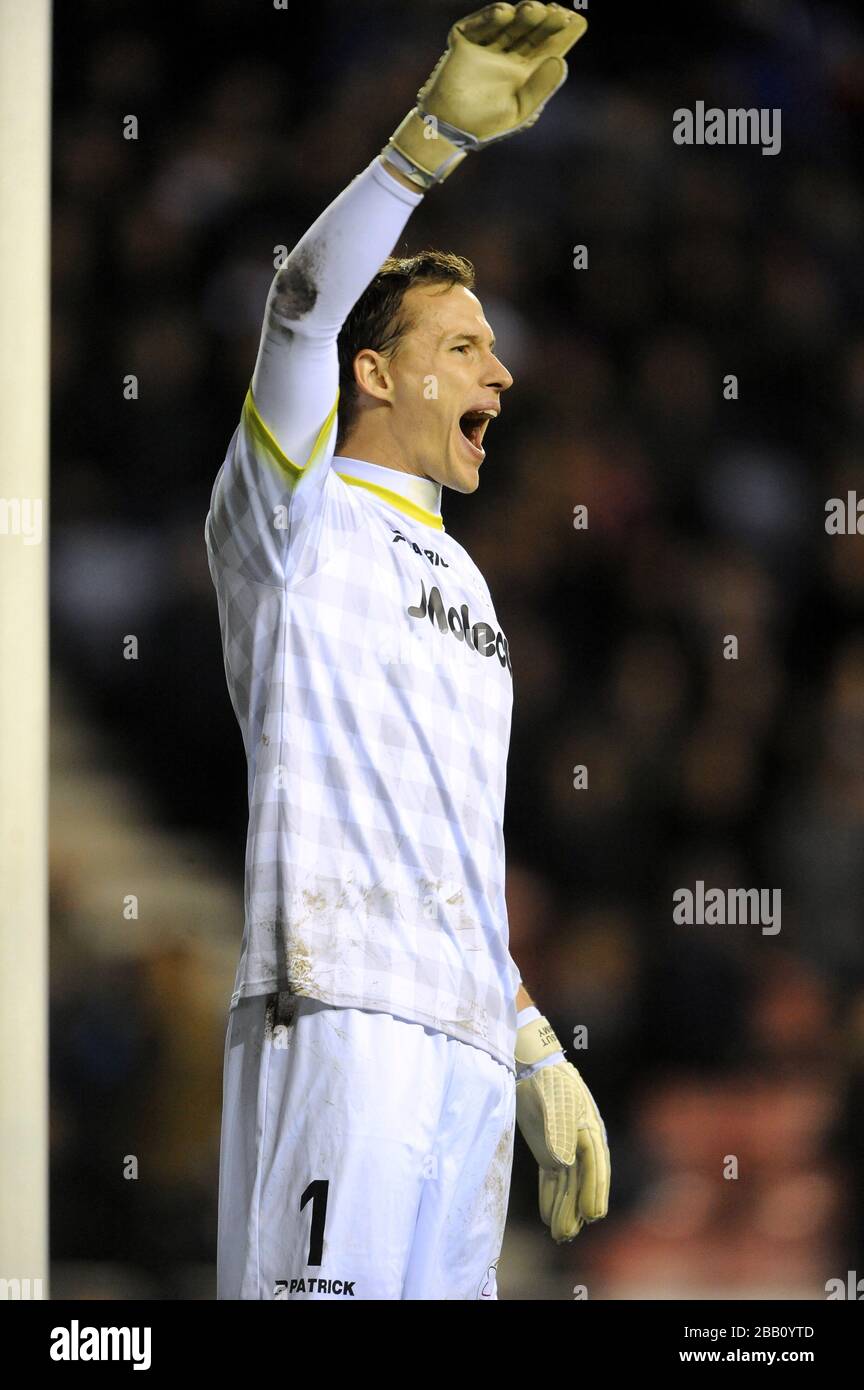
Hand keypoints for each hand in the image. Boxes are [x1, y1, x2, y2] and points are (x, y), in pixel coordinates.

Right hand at [381, 2, 586, 187]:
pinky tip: (505, 13)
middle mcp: (509, 56)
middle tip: (555, 12)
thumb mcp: (520, 110)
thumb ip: (541, 87)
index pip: (550, 47)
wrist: (448, 130)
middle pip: (532, 31)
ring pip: (510, 24)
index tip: (573, 19)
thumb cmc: (486, 126)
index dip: (562, 32)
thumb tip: (562, 61)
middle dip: (545, 20)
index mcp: (527, 73)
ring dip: (523, 14)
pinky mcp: (464, 42)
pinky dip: (491, 17)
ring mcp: (487, 47)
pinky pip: (479, 24)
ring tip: (534, 9)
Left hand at [516, 1057, 610, 1240]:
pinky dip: (551, 1199)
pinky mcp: (549, 1153)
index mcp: (590, 1131)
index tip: (592, 1215)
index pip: (595, 1167)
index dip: (594, 1191)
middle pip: (581, 1183)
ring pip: (567, 1186)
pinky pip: (552, 1181)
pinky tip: (548, 1217)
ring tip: (559, 1235)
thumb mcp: (555, 1102)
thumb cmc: (548, 1082)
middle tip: (566, 1235)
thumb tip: (564, 1162)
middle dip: (575, 1210)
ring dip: (563, 1210)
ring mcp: (565, 1150)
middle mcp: (582, 1146)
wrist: (532, 1068)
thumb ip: (559, 1132)